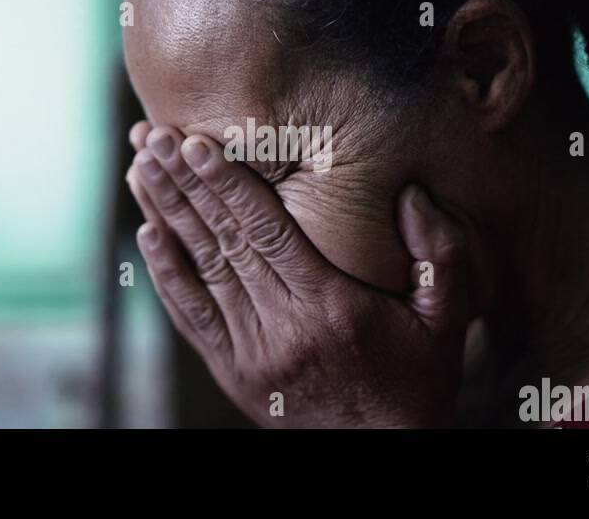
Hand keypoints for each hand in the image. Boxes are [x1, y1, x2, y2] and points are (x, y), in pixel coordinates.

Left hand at [126, 121, 469, 427]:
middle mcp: (283, 326)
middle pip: (222, 242)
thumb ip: (440, 256)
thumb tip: (413, 196)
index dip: (228, 184)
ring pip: (198, 271)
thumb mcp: (448, 321)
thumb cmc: (417, 381)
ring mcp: (250, 351)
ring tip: (140, 167)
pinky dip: (165, 273)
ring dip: (165, 215)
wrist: (382, 452)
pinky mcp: (231, 370)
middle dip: (183, 184)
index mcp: (331, 307)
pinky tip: (147, 234)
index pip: (267, 232)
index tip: (195, 143)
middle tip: (150, 136)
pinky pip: (190, 316)